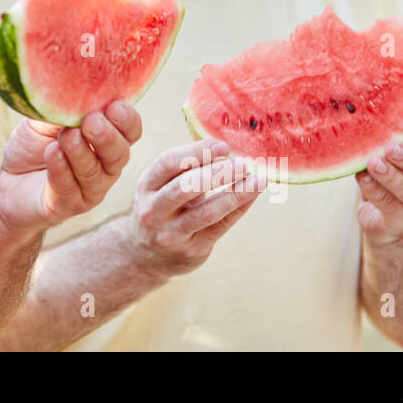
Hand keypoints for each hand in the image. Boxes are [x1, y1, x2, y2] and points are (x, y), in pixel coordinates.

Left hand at [0, 100, 141, 234]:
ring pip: (94, 173)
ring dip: (81, 152)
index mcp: (107, 140)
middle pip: (119, 153)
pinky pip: (69, 188)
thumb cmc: (34, 145)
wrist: (8, 180)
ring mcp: (89, 189)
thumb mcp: (46, 118)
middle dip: (107, 136)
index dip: (127, 120)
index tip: (114, 105)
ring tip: (66, 136)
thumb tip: (74, 83)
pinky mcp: (67, 206)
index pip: (130, 130)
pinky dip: (61, 169)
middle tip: (91, 121)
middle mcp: (105, 167)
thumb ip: (63, 105)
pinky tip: (53, 153)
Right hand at [122, 139, 264, 278]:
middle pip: (186, 187)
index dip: (197, 152)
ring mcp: (171, 233)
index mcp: (146, 186)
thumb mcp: (161, 187)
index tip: (223, 146)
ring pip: (207, 212)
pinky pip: (220, 227)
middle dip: (218, 173)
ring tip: (258, 179)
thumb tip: (225, 152)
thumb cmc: (161, 209)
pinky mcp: (191, 250)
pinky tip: (252, 195)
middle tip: (243, 163)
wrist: (145, 255)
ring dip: (236, 193)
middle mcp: (154, 210)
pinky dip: (238, 208)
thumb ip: (185, 170)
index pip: (168, 163)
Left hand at [356, 118, 402, 245]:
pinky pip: (389, 206)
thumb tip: (378, 101)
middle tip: (391, 148)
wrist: (388, 218)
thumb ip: (396, 134)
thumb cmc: (396, 173)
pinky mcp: (402, 221)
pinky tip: (361, 177)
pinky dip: (374, 190)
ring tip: (373, 163)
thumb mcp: (400, 153)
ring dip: (391, 177)